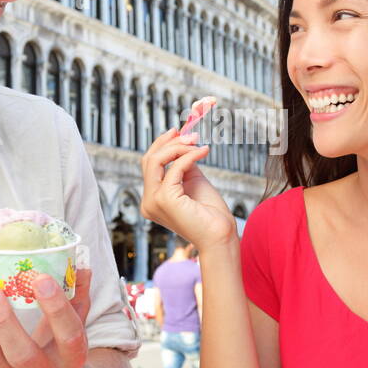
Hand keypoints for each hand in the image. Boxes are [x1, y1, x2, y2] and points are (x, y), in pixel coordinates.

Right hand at [140, 127, 236, 249]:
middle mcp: (148, 202)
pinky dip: (190, 156)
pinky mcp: (164, 199)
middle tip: (190, 135)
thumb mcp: (192, 181)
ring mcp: (153, 201)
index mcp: (152, 199)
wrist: (219, 235)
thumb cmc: (209, 213)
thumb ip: (183, 165)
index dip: (161, 145)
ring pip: (156, 160)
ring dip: (178, 147)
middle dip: (169, 142)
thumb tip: (182, 143)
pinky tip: (203, 152)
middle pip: (148, 160)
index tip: (177, 132)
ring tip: (197, 143)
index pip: (148, 165)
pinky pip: (175, 167)